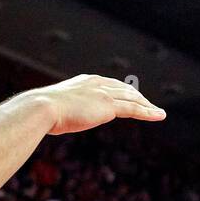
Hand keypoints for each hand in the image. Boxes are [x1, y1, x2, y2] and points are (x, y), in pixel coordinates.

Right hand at [36, 75, 164, 134]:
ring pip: (133, 99)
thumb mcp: (53, 108)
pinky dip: (148, 112)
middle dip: (138, 97)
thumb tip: (54, 119)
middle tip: (148, 104)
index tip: (130, 95)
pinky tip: (159, 115)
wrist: (42, 108)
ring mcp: (104, 94)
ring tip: (158, 112)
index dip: (122, 90)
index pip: (109, 84)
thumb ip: (61, 111)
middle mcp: (97, 84)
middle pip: (125, 89)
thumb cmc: (40, 111)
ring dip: (147, 105)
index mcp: (84, 81)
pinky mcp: (109, 106)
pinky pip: (134, 109)